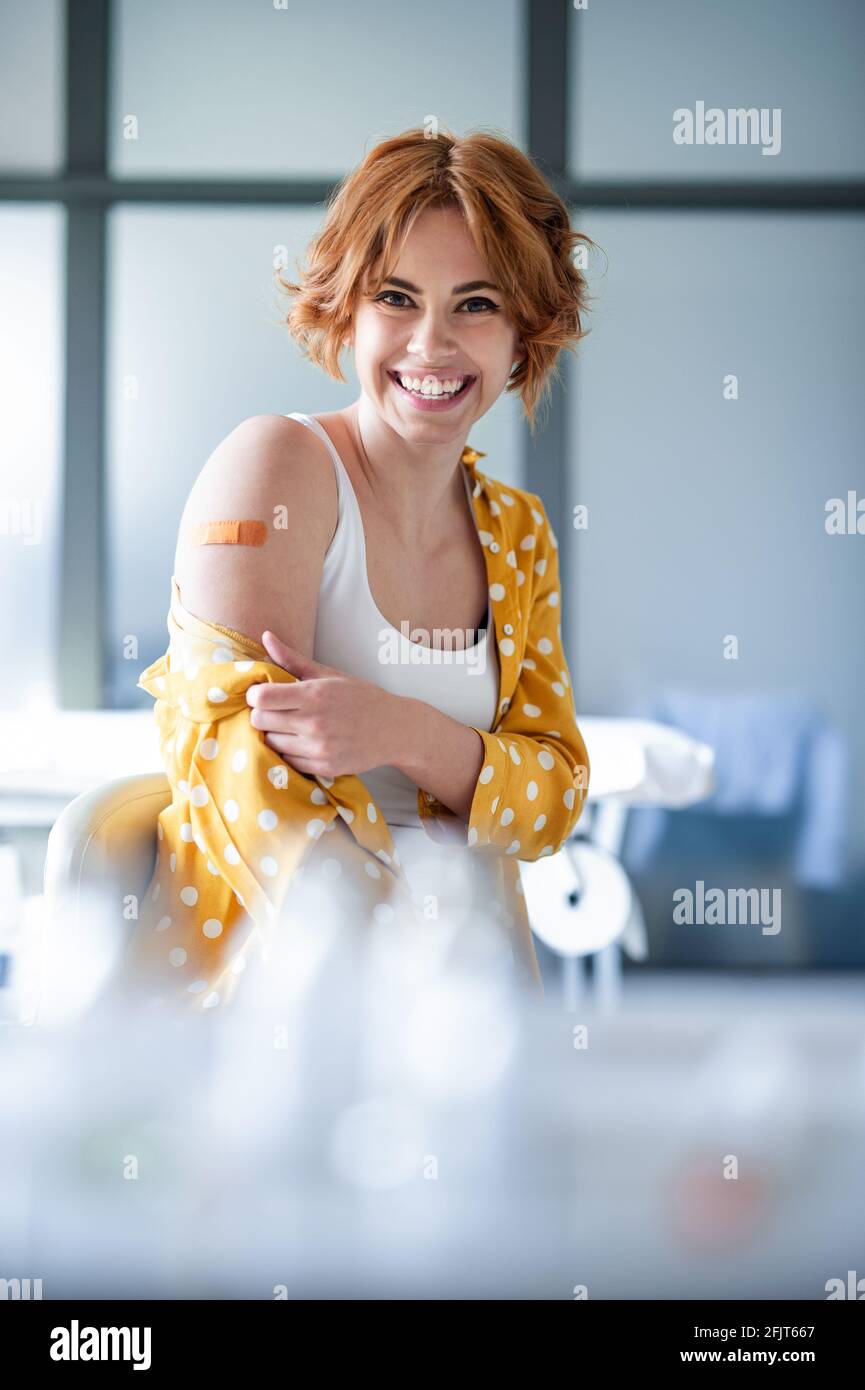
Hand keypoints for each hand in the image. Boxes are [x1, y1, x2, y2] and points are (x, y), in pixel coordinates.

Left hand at [245, 629, 396, 778]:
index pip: (261, 698)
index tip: (262, 694)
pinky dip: (289, 752)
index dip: (255, 695)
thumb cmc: (360, 698)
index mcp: (314, 695)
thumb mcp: (329, 674)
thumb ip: (292, 659)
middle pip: (259, 721)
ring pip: (271, 743)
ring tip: (290, 726)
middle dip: (262, 714)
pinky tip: (302, 742)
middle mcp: (314, 723)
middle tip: (275, 711)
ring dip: (275, 734)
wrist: (394, 729)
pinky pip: (287, 761)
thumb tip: (265, 636)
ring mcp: (318, 748)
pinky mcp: (323, 767)